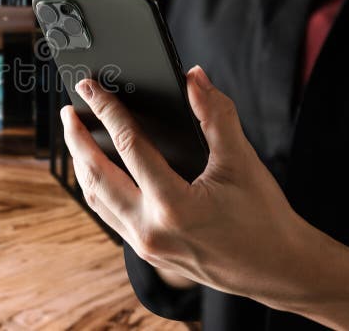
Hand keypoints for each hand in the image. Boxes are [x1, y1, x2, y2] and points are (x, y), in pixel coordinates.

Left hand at [61, 66, 316, 308]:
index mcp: (174, 206)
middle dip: (76, 140)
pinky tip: (97, 170)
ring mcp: (145, 245)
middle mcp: (150, 229)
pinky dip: (98, 188)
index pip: (128, 145)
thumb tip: (194, 77)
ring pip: (97, 199)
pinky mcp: (147, 253)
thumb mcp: (242, 161)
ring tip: (75, 136)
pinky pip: (109, 215)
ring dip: (82, 165)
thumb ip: (216, 114)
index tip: (89, 88)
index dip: (106, 110)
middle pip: (96, 175)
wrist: (280, 270)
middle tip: (68, 110)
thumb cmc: (264, 217)